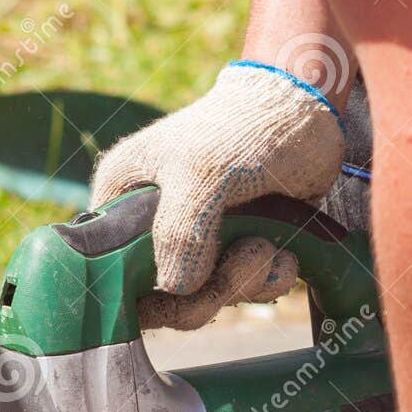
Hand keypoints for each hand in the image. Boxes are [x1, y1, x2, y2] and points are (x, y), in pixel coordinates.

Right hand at [89, 61, 343, 329]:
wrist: (301, 112)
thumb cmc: (240, 131)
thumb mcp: (201, 173)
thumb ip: (180, 231)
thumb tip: (175, 290)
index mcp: (121, 201)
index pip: (111, 274)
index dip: (144, 298)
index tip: (186, 292)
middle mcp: (153, 228)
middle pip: (165, 299)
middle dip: (210, 293)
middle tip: (250, 256)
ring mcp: (196, 243)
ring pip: (209, 298)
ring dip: (247, 283)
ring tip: (271, 246)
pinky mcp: (235, 250)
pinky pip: (245, 290)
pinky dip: (268, 281)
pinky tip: (285, 255)